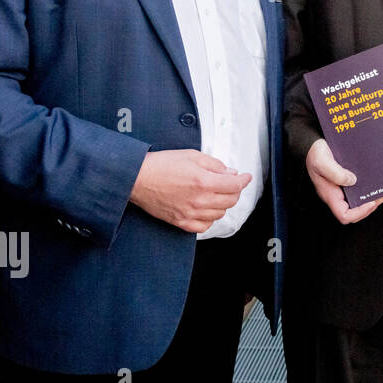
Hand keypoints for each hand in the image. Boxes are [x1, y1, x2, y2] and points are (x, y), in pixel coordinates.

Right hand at [129, 150, 249, 233]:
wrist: (137, 178)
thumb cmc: (162, 165)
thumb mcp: (192, 155)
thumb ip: (215, 165)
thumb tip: (231, 173)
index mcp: (204, 182)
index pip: (235, 185)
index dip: (244, 180)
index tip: (246, 177)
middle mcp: (199, 200)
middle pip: (230, 201)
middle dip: (235, 191)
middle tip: (231, 184)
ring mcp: (190, 213)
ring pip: (219, 214)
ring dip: (222, 204)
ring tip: (216, 194)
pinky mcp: (180, 222)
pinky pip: (204, 226)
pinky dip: (209, 219)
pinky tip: (206, 209)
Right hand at [306, 138, 382, 224]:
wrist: (312, 145)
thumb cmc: (314, 154)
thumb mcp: (323, 162)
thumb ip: (336, 173)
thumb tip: (352, 180)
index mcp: (329, 194)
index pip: (344, 215)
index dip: (359, 213)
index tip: (371, 202)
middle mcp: (335, 194)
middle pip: (352, 212)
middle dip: (368, 207)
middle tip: (379, 197)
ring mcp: (340, 189)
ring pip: (355, 203)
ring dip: (368, 199)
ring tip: (379, 192)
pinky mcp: (344, 181)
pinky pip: (356, 191)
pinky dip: (365, 190)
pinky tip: (372, 183)